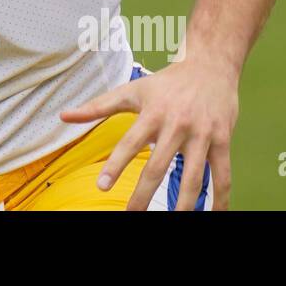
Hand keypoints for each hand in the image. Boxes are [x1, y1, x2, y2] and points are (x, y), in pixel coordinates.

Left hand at [60, 58, 237, 209]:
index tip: (102, 187)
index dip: (115, 165)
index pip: (130, 143)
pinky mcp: (223, 140)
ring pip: (193, 176)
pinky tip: (214, 215)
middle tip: (131, 214)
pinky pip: (222, 175)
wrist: (210, 65)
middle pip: (158, 165)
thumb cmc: (166, 82)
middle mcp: (177, 124)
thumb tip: (63, 116)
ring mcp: (202, 134)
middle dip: (144, 193)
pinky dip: (220, 198)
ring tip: (173, 221)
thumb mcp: (131, 90)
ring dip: (183, 203)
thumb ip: (97, 106)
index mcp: (152, 113)